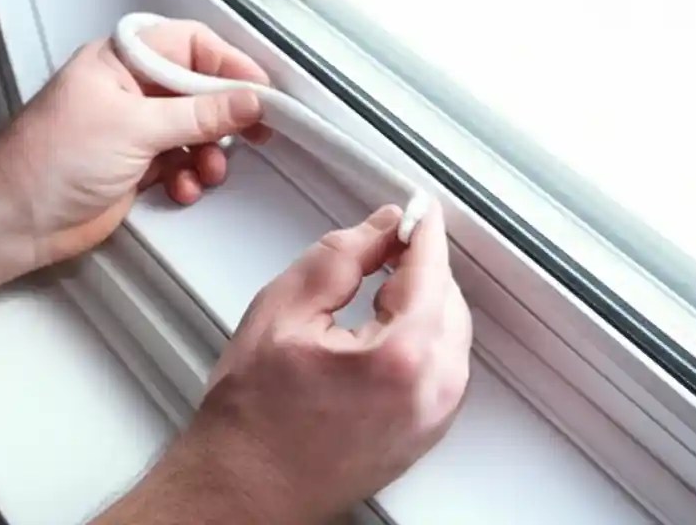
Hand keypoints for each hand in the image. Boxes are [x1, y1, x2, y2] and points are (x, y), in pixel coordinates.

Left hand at [0, 19, 270, 264]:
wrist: (16, 219)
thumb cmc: (47, 162)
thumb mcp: (135, 127)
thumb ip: (198, 114)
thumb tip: (245, 101)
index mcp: (120, 60)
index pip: (191, 46)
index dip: (229, 66)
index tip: (259, 90)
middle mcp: (129, 88)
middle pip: (199, 89)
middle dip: (224, 115)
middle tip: (253, 129)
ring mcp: (133, 127)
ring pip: (195, 129)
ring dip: (208, 153)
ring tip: (205, 169)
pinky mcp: (136, 163)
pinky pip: (182, 161)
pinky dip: (189, 175)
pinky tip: (181, 186)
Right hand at [102, 205, 472, 523]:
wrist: (245, 490)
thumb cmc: (251, 420)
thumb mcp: (282, 311)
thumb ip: (341, 254)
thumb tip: (382, 228)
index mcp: (401, 356)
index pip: (430, 266)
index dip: (421, 225)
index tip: (415, 205)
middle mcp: (431, 389)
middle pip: (448, 296)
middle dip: (419, 263)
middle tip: (383, 242)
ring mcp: (435, 415)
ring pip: (450, 327)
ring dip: (422, 296)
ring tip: (378, 284)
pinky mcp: (429, 430)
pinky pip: (444, 361)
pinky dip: (423, 331)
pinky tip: (385, 325)